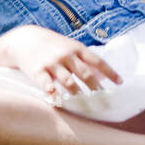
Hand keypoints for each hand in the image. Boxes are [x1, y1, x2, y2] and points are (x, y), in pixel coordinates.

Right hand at [0, 25, 121, 98]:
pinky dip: (51, 90)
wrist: (24, 39)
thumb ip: (85, 59)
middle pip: (85, 74)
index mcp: (77, 48)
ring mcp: (52, 62)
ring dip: (78, 93)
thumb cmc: (51, 45)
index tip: (120, 83)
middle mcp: (66, 55)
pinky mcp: (37, 70)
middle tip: (105, 101)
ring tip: (86, 105)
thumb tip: (103, 76)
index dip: (109, 72)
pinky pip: (46, 82)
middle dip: (96, 88)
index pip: (97, 61)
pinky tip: (56, 97)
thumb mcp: (70, 46)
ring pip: (68, 81)